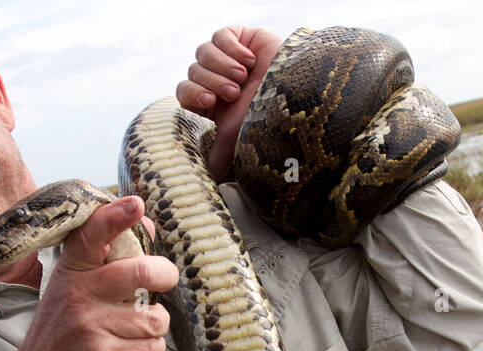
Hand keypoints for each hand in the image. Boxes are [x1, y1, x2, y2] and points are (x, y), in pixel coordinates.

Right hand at [0, 195, 178, 350]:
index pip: (93, 235)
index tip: (136, 205)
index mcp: (73, 270)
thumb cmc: (66, 324)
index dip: (116, 218)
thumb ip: (110, 256)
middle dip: (166, 275)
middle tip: (165, 279)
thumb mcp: (75, 284)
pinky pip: (153, 346)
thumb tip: (147, 222)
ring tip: (135, 327)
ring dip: (156, 323)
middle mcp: (80, 294)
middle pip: (142, 272)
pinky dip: (150, 348)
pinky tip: (129, 349)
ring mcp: (92, 326)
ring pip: (155, 317)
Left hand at [176, 26, 282, 180]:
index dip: (192, 94)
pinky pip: (220, 36)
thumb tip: (199, 183)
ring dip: (221, 66)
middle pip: (193, 71)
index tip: (210, 103)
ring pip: (203, 52)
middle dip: (212, 83)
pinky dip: (231, 48)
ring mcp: (227, 58)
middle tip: (235, 93)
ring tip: (243, 77)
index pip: (184, 92)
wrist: (298, 98)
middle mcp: (216, 80)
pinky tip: (248, 61)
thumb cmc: (270, 124)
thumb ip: (215, 160)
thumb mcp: (236, 145)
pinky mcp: (240, 38)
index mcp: (210, 104)